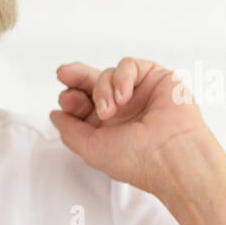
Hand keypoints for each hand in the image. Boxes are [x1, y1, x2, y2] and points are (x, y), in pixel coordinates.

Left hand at [49, 57, 216, 196]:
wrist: (170, 155)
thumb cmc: (135, 159)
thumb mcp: (90, 149)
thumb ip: (69, 131)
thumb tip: (55, 115)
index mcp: (105, 126)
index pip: (81, 104)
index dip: (69, 98)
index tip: (65, 101)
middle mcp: (121, 109)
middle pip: (91, 83)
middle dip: (75, 77)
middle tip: (64, 73)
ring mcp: (138, 93)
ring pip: (107, 74)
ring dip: (102, 89)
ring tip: (109, 109)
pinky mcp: (155, 78)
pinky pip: (129, 65)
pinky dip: (122, 77)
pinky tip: (124, 96)